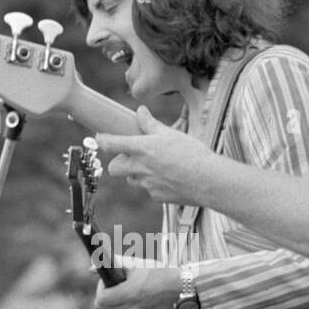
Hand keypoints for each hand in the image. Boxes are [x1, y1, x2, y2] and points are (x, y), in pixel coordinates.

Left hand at [95, 265, 179, 308]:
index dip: (101, 289)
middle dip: (103, 298)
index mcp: (130, 294)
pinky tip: (123, 304)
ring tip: (117, 296)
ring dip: (108, 307)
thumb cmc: (157, 272)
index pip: (101, 299)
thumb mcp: (133, 264)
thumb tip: (91, 268)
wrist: (176, 285)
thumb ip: (111, 264)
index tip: (108, 282)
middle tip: (112, 288)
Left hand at [96, 106, 211, 203]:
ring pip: (131, 180)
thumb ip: (151, 124)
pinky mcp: (156, 196)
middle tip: (130, 157)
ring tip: (156, 167)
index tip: (100, 137)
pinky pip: (149, 190)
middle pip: (114, 168)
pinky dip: (154, 184)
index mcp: (141, 148)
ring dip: (136, 174)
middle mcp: (139, 167)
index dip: (102, 140)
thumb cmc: (192, 154)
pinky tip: (170, 179)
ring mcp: (146, 184)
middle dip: (118, 163)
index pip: (111, 144)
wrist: (208, 180)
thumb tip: (140, 112)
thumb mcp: (171, 134)